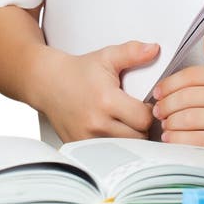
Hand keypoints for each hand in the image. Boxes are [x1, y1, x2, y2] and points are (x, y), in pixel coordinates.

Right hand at [33, 41, 159, 143]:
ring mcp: (87, 139)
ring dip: (130, 138)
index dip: (150, 111)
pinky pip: (107, 155)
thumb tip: (155, 49)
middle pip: (137, 138)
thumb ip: (132, 52)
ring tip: (127, 123)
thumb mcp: (107, 56)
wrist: (48, 83)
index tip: (145, 105)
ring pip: (124, 149)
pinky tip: (113, 131)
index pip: (144, 118)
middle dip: (142, 127)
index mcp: (106, 100)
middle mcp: (96, 123)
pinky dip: (114, 146)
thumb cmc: (79, 71)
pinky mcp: (80, 148)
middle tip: (138, 115)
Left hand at [152, 24, 203, 147]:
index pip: (191, 76)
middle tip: (158, 110)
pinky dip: (180, 140)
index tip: (158, 92)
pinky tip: (172, 138)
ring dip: (171, 123)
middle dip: (167, 105)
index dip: (169, 84)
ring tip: (164, 124)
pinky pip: (198, 141)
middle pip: (188, 98)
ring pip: (190, 119)